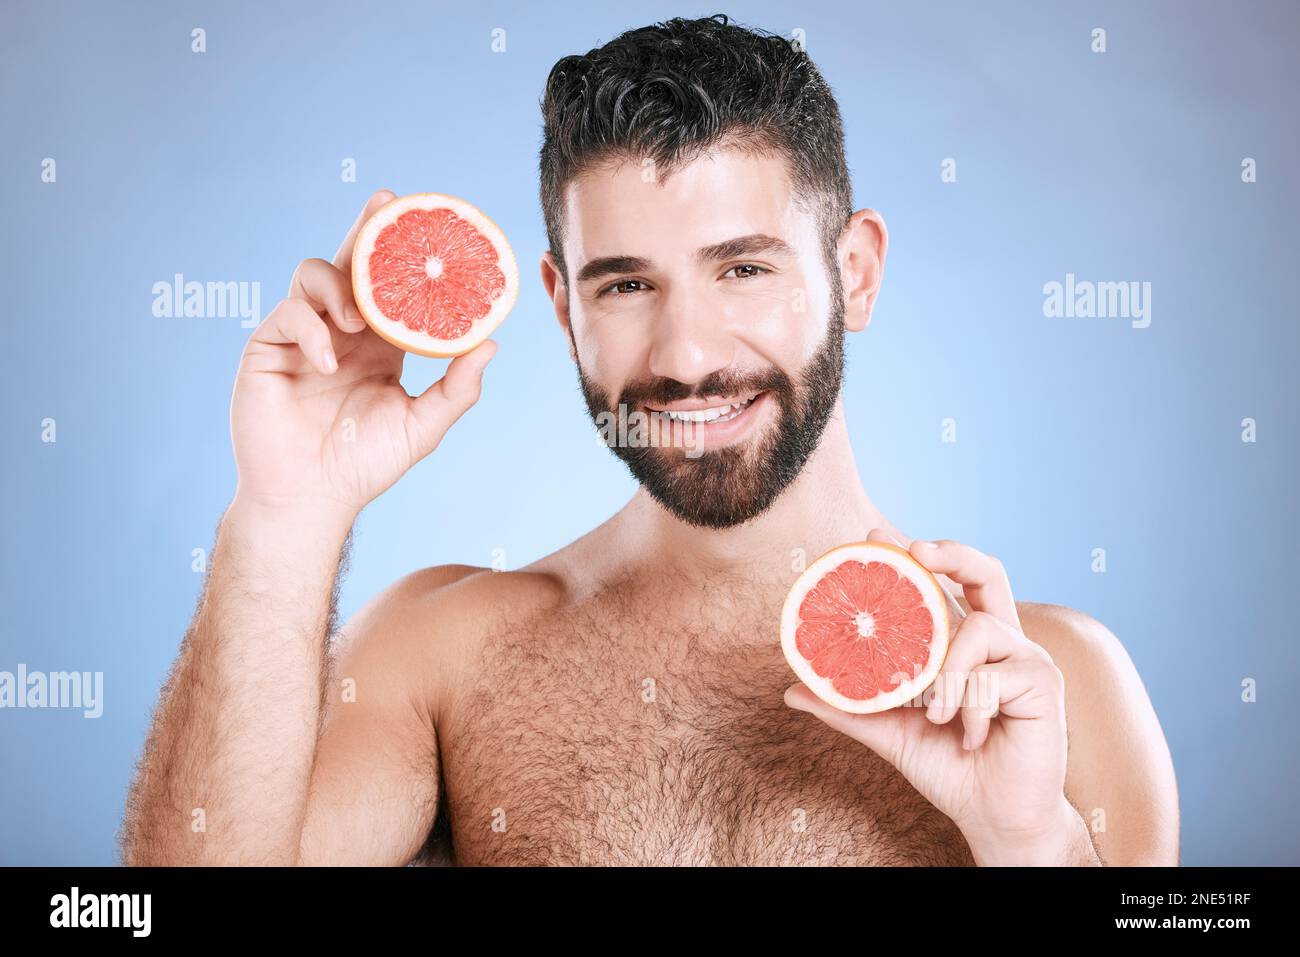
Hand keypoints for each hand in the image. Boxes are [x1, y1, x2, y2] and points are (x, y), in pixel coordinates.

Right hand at [230, 190, 496, 523]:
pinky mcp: (268, 349)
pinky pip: (289, 315)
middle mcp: (341, 331)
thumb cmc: (365, 465)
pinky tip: (330, 361)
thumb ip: (457, 388)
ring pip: (312, 275)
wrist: (311, 497)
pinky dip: (312, 330)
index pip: (390, 285)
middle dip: (366, 229)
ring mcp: (302, 336)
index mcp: (378, 344)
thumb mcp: (422, 425)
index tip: (429, 223)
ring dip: (339, 286)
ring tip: (359, 320)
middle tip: (387, 202)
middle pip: (350, 262)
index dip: (403, 253)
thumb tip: (491, 344)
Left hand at [785, 529, 1090, 863]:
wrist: (992, 816)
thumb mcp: (890, 732)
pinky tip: (967, 735)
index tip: (876, 535)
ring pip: (977, 629)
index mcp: (967, 646)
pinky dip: (969, 706)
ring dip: (946, 672)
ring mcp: (1026, 659)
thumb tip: (792, 690)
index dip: (921, 556)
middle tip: (914, 551)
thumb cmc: (949, 769)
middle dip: (950, 553)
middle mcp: (1001, 643)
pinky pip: (992, 675)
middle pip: (987, 572)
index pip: (948, 585)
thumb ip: (850, 707)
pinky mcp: (1043, 682)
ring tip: (934, 713)